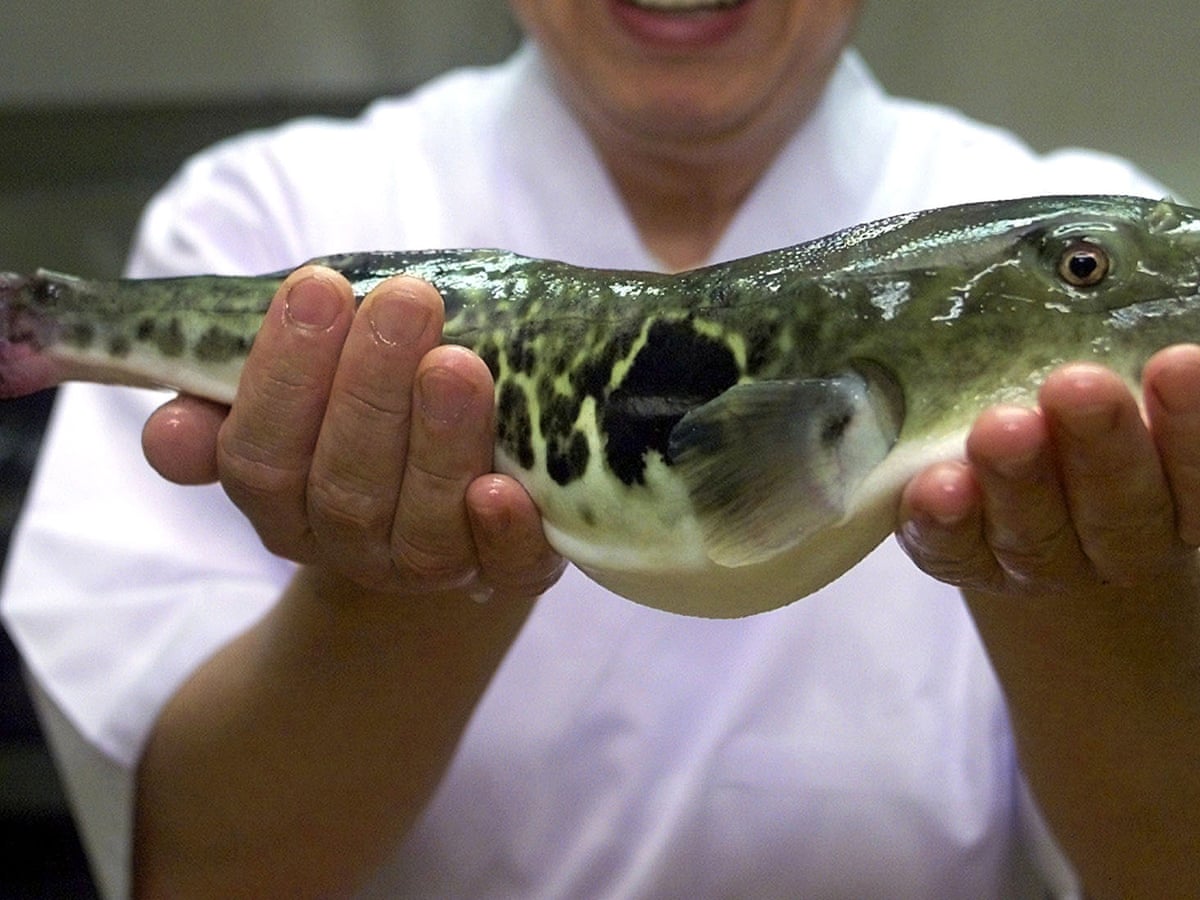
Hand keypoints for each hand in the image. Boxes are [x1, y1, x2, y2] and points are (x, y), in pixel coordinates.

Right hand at [141, 265, 562, 599]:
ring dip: (439, 444)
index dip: (283, 377)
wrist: (462, 483)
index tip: (319, 287)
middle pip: (343, 488)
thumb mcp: (299, 390)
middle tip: (405, 302)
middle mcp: (350, 544)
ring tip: (458, 364)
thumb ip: (229, 397)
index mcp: (284, 498)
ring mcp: (430, 566)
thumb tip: (168, 431)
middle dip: (371, 391)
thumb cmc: (371, 404)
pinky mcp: (508, 571)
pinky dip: (504, 531)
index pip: (260, 456)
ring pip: (422, 526)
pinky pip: (506, 568)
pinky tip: (503, 488)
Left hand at [897, 344, 1199, 596]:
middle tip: (1075, 386)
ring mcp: (1042, 563)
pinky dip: (944, 522)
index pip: (1195, 473)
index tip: (1175, 361)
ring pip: (1035, 535)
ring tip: (1000, 427)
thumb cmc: (1088, 431)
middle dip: (1097, 444)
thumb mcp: (1125, 402)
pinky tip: (934, 488)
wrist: (1040, 520)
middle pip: (1119, 507)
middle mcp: (1119, 541)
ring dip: (1016, 480)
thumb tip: (1103, 279)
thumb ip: (1122, 361)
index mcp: (1176, 500)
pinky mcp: (967, 565)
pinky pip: (954, 554)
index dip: (1190, 425)